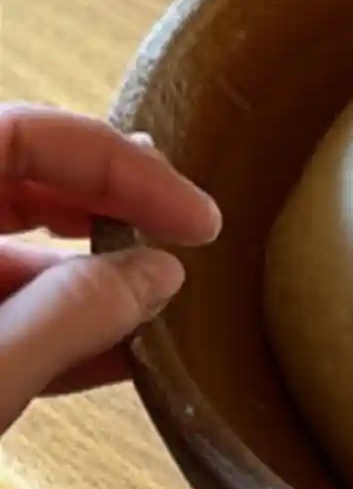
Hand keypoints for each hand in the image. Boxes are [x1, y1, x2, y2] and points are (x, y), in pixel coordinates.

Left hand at [0, 104, 220, 429]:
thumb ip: (70, 316)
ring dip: (89, 276)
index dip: (124, 167)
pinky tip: (118, 353)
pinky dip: (51, 324)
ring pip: (7, 247)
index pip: (27, 135)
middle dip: (112, 204)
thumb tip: (160, 275)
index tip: (197, 218)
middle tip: (188, 231)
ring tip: (160, 304)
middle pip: (19, 178)